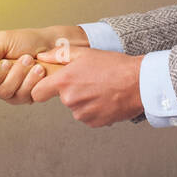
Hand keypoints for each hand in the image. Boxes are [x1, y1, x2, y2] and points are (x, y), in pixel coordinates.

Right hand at [0, 25, 88, 103]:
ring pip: (2, 93)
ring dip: (18, 74)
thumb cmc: (27, 40)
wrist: (54, 46)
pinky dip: (30, 81)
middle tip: (10, 61)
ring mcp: (6, 89)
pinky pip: (19, 97)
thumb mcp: (2, 40)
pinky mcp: (21, 97)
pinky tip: (37, 71)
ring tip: (29, 61)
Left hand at [30, 45, 145, 126]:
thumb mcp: (85, 53)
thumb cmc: (114, 66)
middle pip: (62, 98)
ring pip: (76, 108)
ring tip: (101, 88)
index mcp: (64, 82)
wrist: (138, 83)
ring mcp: (82, 114)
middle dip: (72, 90)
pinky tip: (106, 98)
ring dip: (85, 100)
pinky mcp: (94, 123)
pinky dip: (95, 109)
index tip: (49, 86)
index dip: (42, 88)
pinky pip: (88, 116)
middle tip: (90, 79)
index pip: (37, 93)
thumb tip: (41, 57)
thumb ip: (59, 55)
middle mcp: (70, 100)